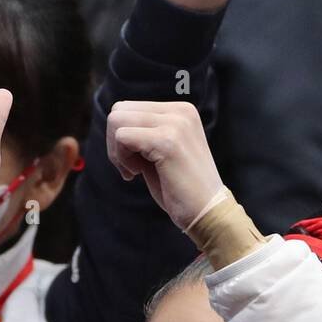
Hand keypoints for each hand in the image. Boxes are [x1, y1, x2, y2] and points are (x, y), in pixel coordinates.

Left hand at [108, 100, 224, 231]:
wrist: (208, 212)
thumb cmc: (181, 189)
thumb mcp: (162, 152)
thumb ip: (144, 135)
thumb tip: (114, 126)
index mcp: (180, 111)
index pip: (129, 108)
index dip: (121, 138)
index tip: (134, 162)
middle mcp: (179, 111)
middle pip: (119, 110)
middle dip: (114, 143)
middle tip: (129, 168)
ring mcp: (174, 123)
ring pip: (117, 120)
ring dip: (116, 151)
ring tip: (134, 171)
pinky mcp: (166, 141)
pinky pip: (122, 137)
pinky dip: (121, 159)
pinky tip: (136, 174)